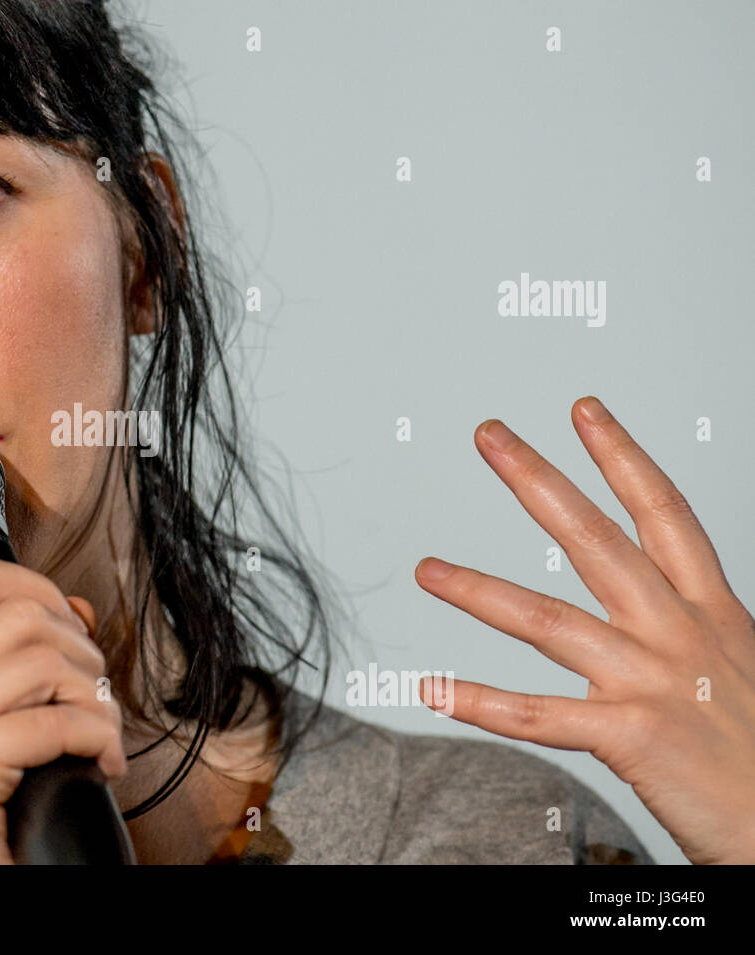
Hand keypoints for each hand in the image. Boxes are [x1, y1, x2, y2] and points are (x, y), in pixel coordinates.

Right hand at [0, 551, 126, 863]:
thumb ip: (8, 662)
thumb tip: (76, 608)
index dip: (36, 590)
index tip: (69, 633)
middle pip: (21, 614)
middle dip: (82, 651)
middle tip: (94, 697)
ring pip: (45, 661)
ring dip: (96, 697)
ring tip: (101, 732)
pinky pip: (55, 721)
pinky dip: (98, 738)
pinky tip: (101, 761)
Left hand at [413, 396, 754, 863]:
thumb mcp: (737, 669)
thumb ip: (688, 631)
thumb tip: (653, 608)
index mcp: (709, 613)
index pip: (662, 513)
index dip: (621, 456)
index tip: (585, 411)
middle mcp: (678, 635)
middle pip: (596, 539)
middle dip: (537, 481)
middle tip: (489, 435)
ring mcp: (653, 684)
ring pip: (547, 621)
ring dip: (478, 590)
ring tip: (426, 569)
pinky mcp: (632, 738)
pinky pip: (538, 716)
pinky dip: (479, 703)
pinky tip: (433, 689)